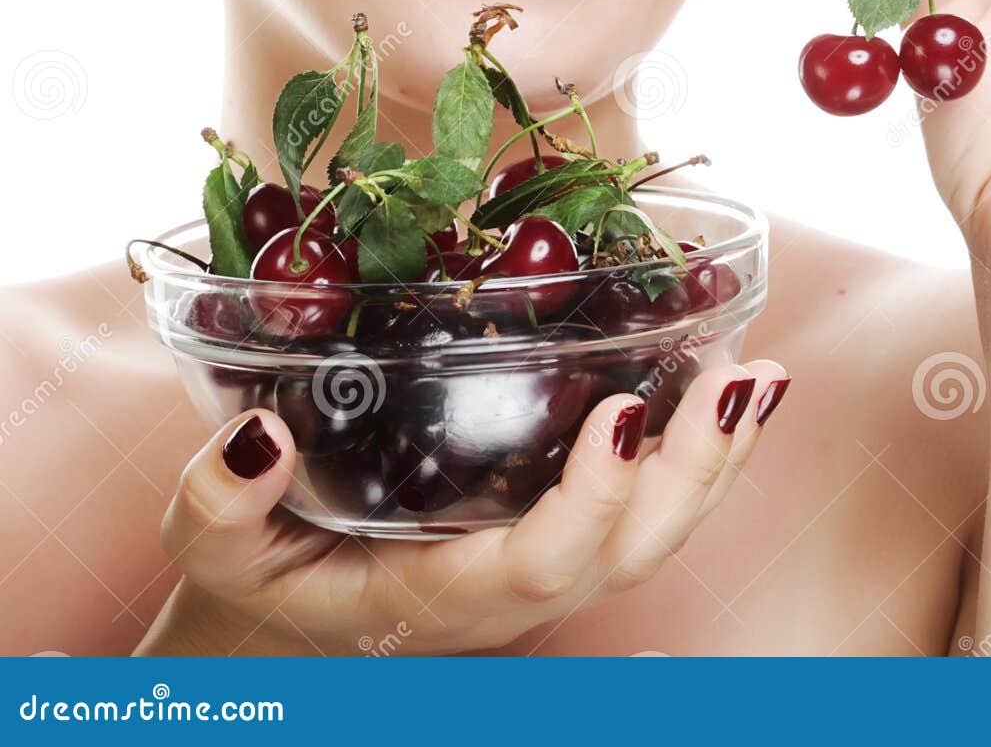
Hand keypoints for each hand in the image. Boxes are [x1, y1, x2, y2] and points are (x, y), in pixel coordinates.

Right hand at [136, 361, 786, 655]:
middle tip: (732, 380)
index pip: (540, 564)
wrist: (289, 627)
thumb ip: (221, 504)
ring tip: (762, 377)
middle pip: (632, 552)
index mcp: (440, 595)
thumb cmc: (259, 580)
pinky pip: (653, 511)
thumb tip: (255, 436)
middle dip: (692, 471)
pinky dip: (706, 456)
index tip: (624, 415)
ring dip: (718, 460)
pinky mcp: (564, 534)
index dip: (593, 500)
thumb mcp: (214, 549)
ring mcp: (549, 568)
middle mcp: (513, 591)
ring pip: (658, 535)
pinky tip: (742, 390)